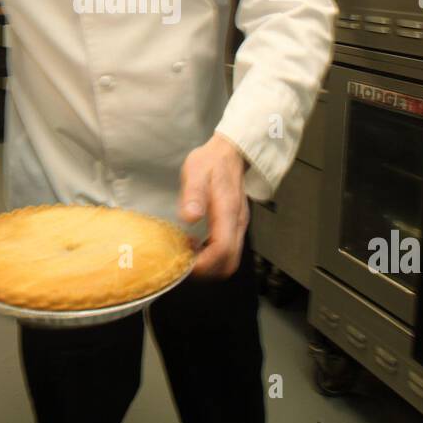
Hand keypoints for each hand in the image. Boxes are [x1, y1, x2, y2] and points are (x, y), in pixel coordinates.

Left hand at [177, 133, 249, 278]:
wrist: (230, 152)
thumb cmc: (210, 162)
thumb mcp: (195, 172)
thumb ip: (193, 194)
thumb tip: (190, 217)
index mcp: (228, 211)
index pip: (223, 250)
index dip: (204, 264)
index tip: (185, 264)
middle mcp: (237, 223)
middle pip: (229, 262)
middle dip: (207, 270)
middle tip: (184, 263)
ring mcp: (238, 225)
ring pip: (231, 260)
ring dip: (210, 265)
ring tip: (188, 255)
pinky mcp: (235, 225)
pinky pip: (229, 251)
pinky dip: (213, 257)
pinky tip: (196, 246)